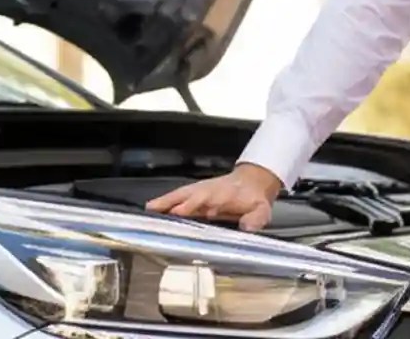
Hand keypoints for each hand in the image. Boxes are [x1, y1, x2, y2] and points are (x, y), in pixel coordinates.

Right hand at [144, 163, 282, 230]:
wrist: (252, 183)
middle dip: (170, 201)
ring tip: (148, 210)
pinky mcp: (196, 196)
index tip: (179, 212)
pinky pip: (178, 198)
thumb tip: (247, 226)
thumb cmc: (254, 198)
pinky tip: (154, 209)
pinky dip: (165, 203)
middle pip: (186, 195)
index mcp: (223, 195)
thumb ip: (255, 218)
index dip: (191, 205)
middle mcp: (209, 192)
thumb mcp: (262, 209)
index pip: (205, 199)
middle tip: (152, 209)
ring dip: (164, 201)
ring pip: (179, 195)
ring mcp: (201, 192)